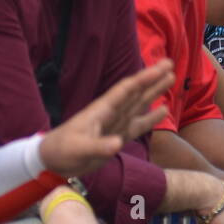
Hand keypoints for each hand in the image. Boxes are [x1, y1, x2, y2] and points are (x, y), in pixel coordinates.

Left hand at [38, 59, 172, 175]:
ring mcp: (116, 124)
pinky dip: (152, 118)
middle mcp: (112, 113)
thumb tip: (119, 143)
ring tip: (170, 79)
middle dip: (153, 78)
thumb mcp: (78, 149)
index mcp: (103, 109)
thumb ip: (98, 146)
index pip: (126, 89)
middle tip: (170, 63)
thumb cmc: (62, 150)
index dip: (143, 78)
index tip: (160, 67)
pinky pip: (139, 125)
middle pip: (136, 91)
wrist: (53, 161)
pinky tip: (163, 110)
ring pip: (140, 104)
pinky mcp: (118, 137)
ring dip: (155, 92)